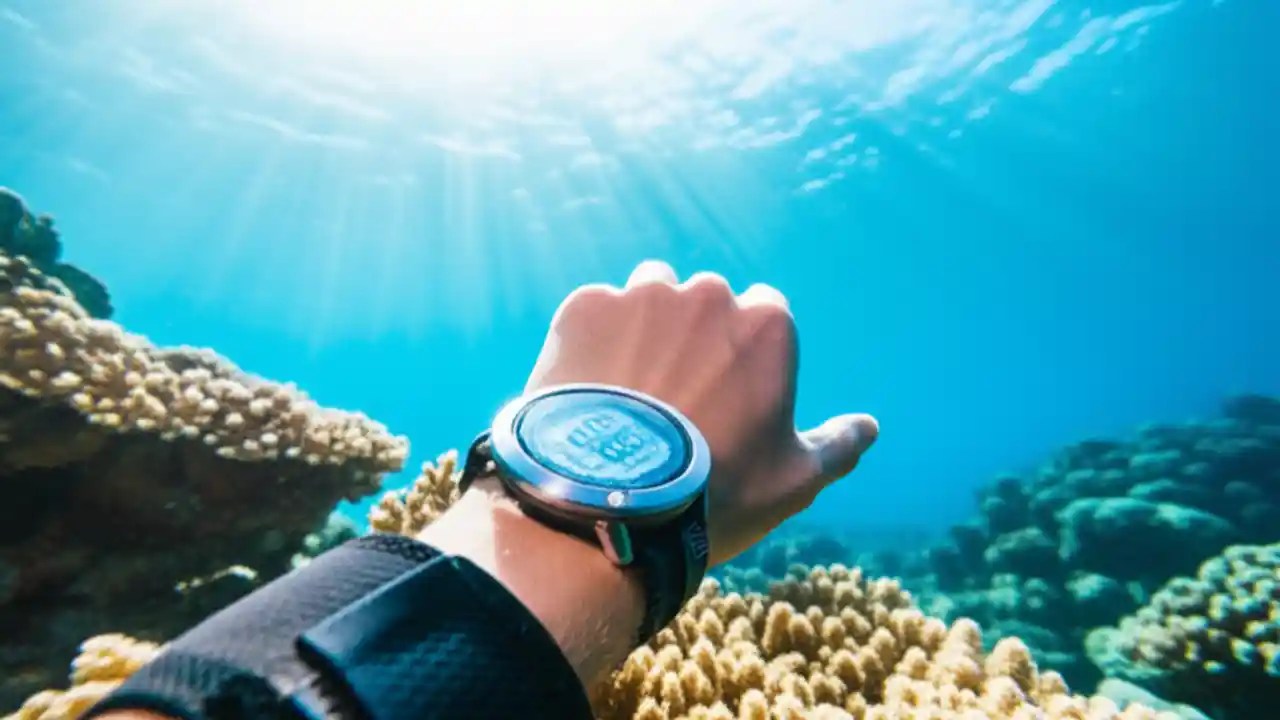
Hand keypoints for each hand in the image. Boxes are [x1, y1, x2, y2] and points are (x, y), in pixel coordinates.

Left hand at [525, 260, 877, 564]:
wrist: (608, 504)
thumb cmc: (714, 494)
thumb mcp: (793, 482)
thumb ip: (837, 446)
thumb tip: (869, 427)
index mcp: (766, 324)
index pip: (762, 314)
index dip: (743, 356)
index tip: (723, 395)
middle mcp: (708, 294)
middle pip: (703, 301)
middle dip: (692, 336)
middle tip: (671, 397)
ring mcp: (641, 296)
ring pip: (647, 295)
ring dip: (643, 326)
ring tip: (627, 387)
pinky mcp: (584, 308)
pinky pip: (594, 311)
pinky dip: (593, 341)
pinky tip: (588, 388)